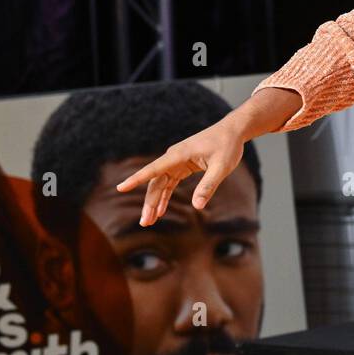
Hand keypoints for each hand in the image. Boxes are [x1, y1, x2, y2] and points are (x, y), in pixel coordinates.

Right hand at [115, 116, 246, 225]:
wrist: (232, 131)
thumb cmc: (228, 146)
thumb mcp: (221, 167)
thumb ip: (208, 185)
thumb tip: (198, 206)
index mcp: (179, 155)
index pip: (153, 169)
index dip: (137, 179)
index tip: (121, 187)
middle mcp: (173, 157)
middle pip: (155, 182)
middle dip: (149, 203)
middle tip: (145, 223)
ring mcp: (177, 161)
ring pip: (160, 184)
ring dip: (155, 202)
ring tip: (149, 221)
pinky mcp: (182, 165)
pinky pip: (169, 183)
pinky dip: (165, 196)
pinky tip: (161, 210)